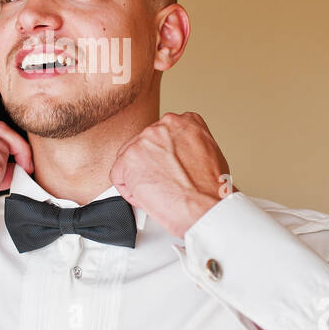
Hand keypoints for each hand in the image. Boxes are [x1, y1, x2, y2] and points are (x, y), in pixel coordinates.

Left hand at [109, 112, 233, 238]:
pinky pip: (118, 176)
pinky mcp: (129, 159)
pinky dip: (130, 191)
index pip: (162, 136)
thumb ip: (187, 147)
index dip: (163, 157)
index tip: (168, 168)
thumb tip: (176, 156)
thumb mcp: (209, 154)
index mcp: (186, 122)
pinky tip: (148, 196)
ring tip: (160, 191)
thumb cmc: (211, 190)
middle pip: (144, 146)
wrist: (205, 207)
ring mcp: (145, 141)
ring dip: (140, 178)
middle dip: (150, 166)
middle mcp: (164, 126)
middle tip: (164, 183)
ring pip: (129, 161)